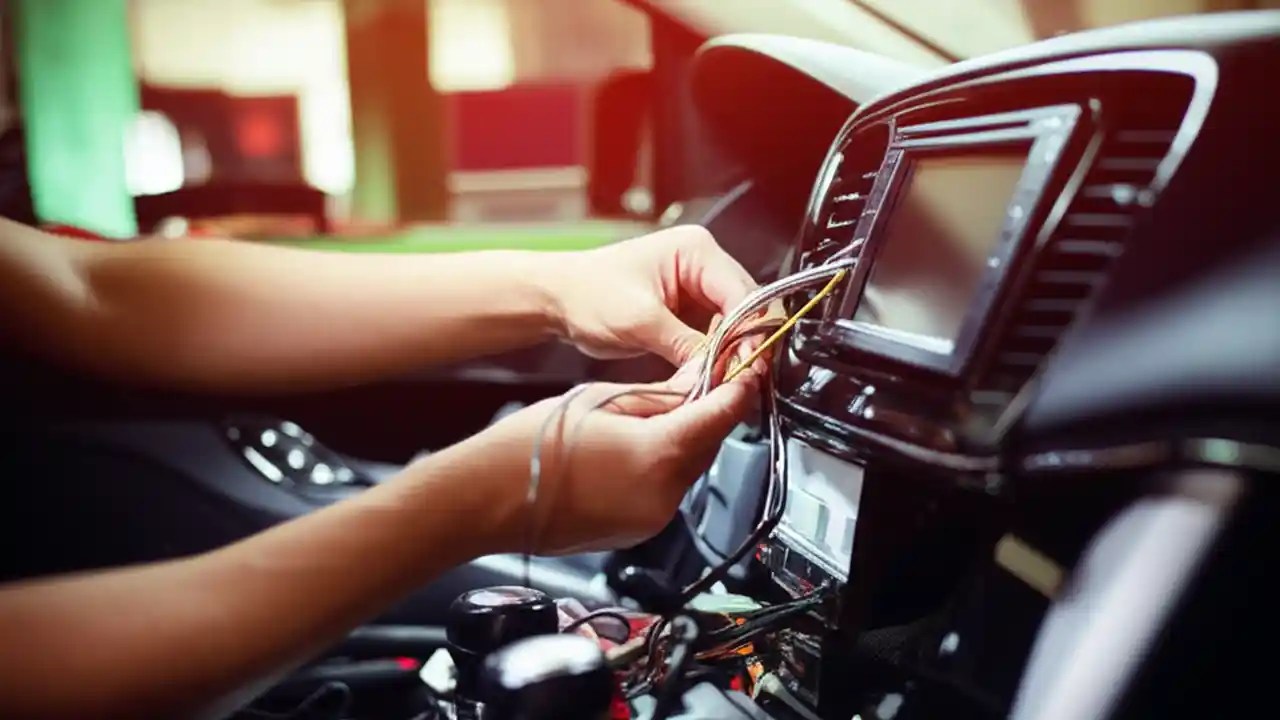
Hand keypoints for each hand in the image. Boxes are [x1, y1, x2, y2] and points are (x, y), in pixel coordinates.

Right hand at [450, 373, 756, 555]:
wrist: (487, 499)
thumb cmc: (529, 446)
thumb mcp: (604, 399)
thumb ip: (661, 394)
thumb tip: (699, 380)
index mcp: (658, 455)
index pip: (723, 415)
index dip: (740, 386)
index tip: (748, 367)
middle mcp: (663, 495)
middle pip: (709, 443)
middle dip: (710, 411)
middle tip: (703, 380)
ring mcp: (652, 519)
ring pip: (689, 467)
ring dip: (686, 438)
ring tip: (659, 410)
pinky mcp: (637, 531)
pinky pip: (665, 491)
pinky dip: (663, 465)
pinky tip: (636, 445)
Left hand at [548, 225, 756, 364]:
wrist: (557, 301)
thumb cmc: (587, 294)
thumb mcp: (640, 321)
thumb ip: (686, 345)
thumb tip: (720, 371)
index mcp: (696, 250)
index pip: (744, 293)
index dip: (751, 332)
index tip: (747, 366)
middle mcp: (703, 265)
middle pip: (746, 309)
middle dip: (743, 345)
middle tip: (736, 379)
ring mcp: (698, 288)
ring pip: (735, 326)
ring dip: (730, 354)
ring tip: (720, 380)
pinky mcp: (689, 312)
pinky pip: (716, 336)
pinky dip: (715, 357)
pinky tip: (708, 375)